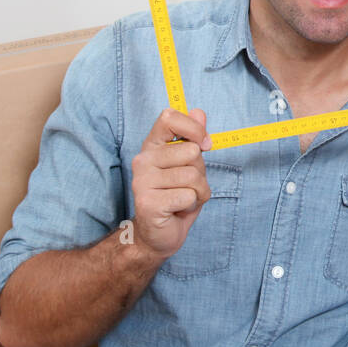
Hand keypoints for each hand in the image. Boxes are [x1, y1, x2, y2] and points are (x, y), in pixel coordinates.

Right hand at [130, 108, 212, 260]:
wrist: (158, 235)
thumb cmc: (176, 196)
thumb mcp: (189, 164)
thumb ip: (193, 139)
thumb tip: (199, 112)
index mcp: (152, 146)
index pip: (169, 118)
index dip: (194, 128)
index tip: (204, 144)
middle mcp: (143, 160)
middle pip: (191, 152)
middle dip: (200, 172)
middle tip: (187, 185)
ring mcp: (142, 181)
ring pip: (193, 176)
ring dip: (198, 191)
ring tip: (184, 198)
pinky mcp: (148, 202)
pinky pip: (189, 195)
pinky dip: (192, 204)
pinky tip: (178, 210)